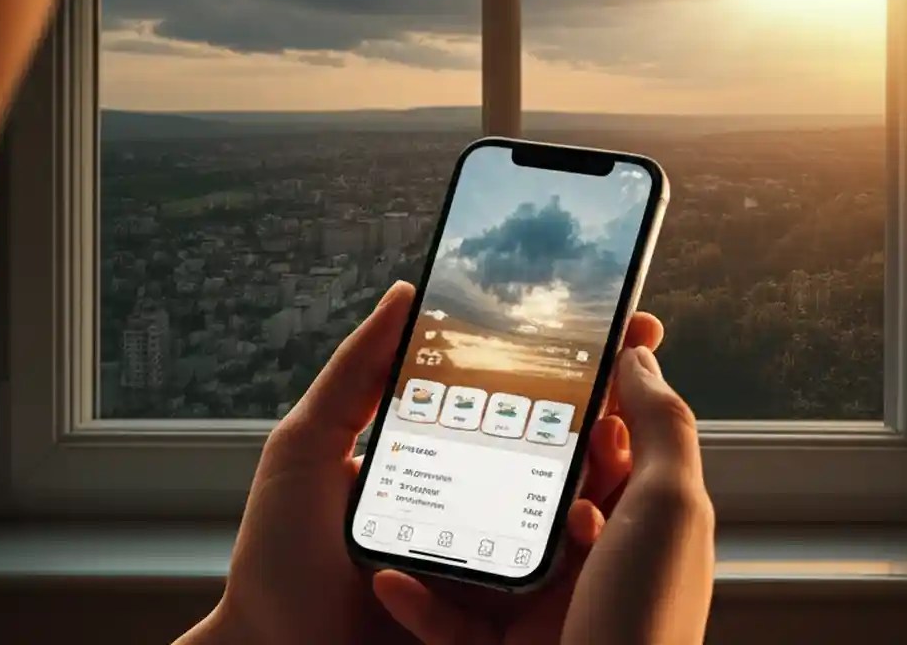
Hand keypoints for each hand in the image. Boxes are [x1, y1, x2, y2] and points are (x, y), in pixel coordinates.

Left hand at [176, 281, 678, 643]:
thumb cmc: (278, 556)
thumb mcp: (307, 447)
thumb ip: (354, 373)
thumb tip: (407, 294)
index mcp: (437, 459)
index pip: (512, 401)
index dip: (565, 364)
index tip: (614, 324)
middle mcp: (473, 504)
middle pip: (554, 453)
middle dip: (604, 414)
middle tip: (628, 380)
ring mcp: (488, 560)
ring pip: (568, 514)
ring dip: (602, 474)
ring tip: (614, 440)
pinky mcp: (495, 617)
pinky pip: (548, 579)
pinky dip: (574, 545)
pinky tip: (581, 516)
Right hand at [371, 346, 714, 644]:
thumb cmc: (645, 623)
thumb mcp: (670, 508)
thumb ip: (661, 426)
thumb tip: (642, 353)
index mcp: (641, 526)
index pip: (612, 442)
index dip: (580, 394)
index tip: (536, 351)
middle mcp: (595, 564)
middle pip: (537, 486)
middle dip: (495, 449)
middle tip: (450, 409)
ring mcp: (546, 608)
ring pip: (484, 546)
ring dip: (444, 520)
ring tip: (409, 483)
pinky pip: (448, 616)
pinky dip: (417, 597)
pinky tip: (393, 575)